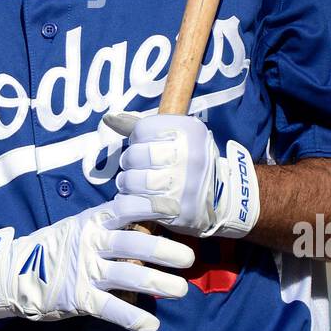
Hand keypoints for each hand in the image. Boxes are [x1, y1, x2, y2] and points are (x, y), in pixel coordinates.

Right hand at [0, 200, 193, 330]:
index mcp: (94, 221)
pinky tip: (151, 325)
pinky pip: (110, 308)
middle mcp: (91, 243)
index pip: (125, 208)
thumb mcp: (82, 226)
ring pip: (127, 275)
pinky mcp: (78, 298)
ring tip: (180, 290)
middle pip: (133, 243)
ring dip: (157, 283)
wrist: (16, 272)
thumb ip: (112, 225)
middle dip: (164, 250)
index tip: (174, 211)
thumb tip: (151, 219)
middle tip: (189, 258)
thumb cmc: (58, 246)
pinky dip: (132, 317)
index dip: (150, 207)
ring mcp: (85, 270)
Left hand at [103, 111, 259, 241]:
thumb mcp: (176, 139)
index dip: (137, 140)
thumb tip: (110, 119)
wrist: (221, 201)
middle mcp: (188, 156)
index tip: (145, 148)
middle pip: (135, 155)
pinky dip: (123, 205)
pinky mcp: (174, 211)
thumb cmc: (190, 165)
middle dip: (130, 164)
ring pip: (131, 180)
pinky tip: (127, 203)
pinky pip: (132, 205)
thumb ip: (143, 128)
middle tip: (137, 169)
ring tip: (134, 186)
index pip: (142, 130)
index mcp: (190, 131)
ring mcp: (182, 185)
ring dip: (127, 184)